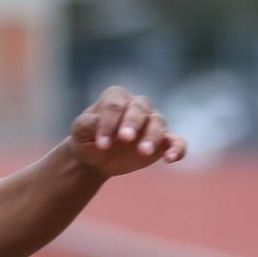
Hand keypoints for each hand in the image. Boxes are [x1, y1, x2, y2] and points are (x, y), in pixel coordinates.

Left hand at [68, 86, 186, 176]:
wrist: (95, 157)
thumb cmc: (87, 138)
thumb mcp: (80, 131)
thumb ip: (88, 124)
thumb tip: (101, 124)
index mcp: (116, 97)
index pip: (115, 105)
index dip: (109, 123)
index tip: (102, 143)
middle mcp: (137, 106)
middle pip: (139, 109)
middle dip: (133, 123)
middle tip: (125, 139)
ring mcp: (152, 122)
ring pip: (158, 123)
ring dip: (152, 136)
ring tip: (143, 152)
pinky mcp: (163, 142)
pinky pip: (177, 142)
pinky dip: (177, 148)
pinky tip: (170, 159)